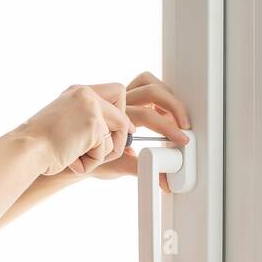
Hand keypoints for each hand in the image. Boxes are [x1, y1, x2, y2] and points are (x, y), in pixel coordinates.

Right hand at [19, 83, 132, 176]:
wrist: (25, 149)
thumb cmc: (39, 145)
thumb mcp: (66, 123)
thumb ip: (90, 121)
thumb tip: (128, 133)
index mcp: (78, 92)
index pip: (116, 91)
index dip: (121, 113)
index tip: (119, 130)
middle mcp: (86, 95)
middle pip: (123, 113)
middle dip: (120, 136)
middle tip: (105, 151)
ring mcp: (91, 108)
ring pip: (117, 136)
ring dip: (100, 154)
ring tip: (76, 157)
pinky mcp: (94, 125)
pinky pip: (105, 151)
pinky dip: (90, 162)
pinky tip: (71, 160)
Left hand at [87, 71, 191, 190]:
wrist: (77, 152)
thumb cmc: (95, 159)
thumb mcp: (119, 166)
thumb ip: (143, 170)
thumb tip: (164, 180)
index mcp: (115, 120)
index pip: (147, 116)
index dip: (168, 128)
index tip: (182, 140)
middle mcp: (117, 104)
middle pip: (151, 91)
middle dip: (173, 107)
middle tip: (185, 125)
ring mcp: (120, 97)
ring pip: (147, 81)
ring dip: (166, 96)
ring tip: (175, 116)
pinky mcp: (125, 95)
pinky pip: (143, 84)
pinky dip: (159, 94)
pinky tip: (164, 112)